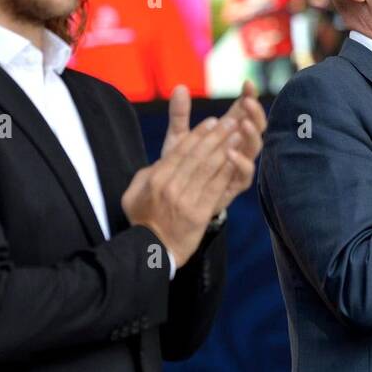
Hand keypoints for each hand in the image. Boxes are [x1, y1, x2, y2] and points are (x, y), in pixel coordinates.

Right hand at [122, 107, 253, 268]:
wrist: (153, 251)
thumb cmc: (143, 218)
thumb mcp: (134, 193)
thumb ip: (148, 172)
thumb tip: (163, 159)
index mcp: (156, 178)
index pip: (180, 150)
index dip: (198, 134)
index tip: (211, 121)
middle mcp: (171, 187)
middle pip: (197, 155)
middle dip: (215, 136)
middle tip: (230, 121)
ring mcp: (186, 200)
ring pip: (209, 169)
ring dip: (225, 149)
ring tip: (238, 134)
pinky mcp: (200, 213)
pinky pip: (216, 187)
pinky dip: (227, 171)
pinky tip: (236, 158)